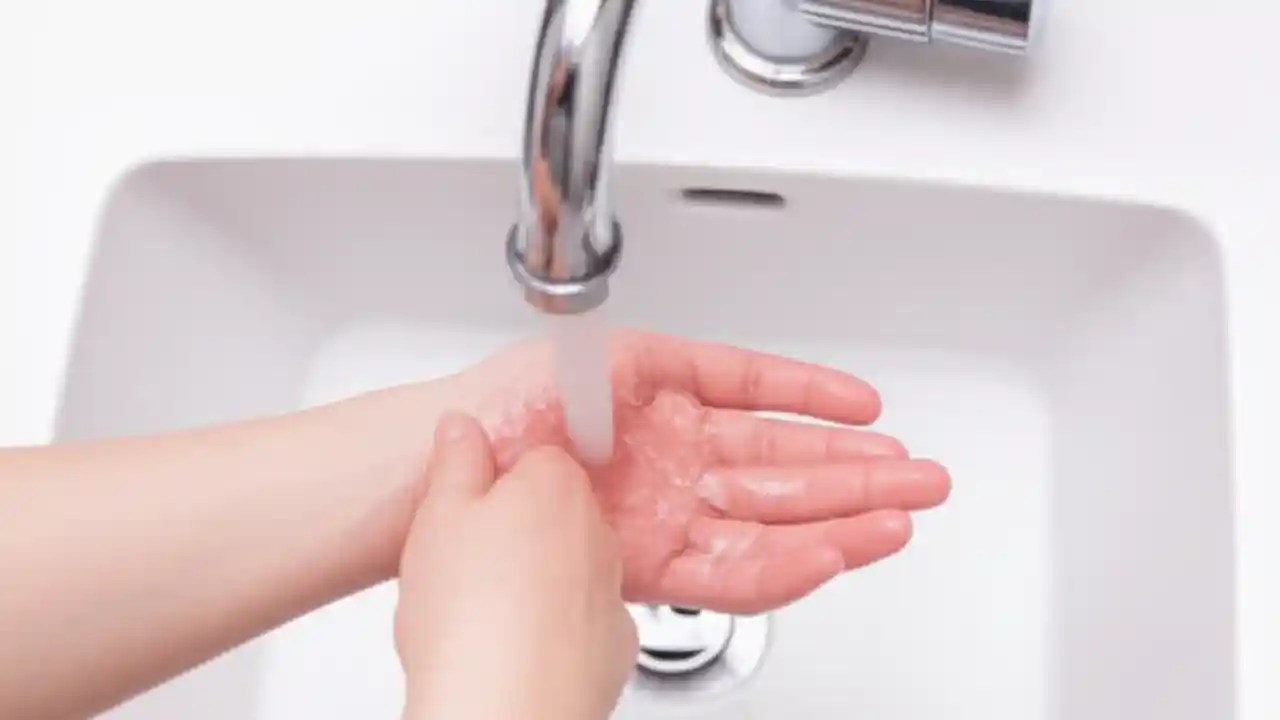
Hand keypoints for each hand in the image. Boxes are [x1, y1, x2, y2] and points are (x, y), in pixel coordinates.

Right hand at [395, 413, 636, 719]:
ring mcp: (611, 589)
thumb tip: (462, 427)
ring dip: (536, 581)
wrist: (506, 709)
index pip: (533, 458)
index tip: (463, 508)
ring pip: (569, 568)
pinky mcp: (616, 644)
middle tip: (463, 564)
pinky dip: (555, 629)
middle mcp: (597, 531)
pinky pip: (582, 620)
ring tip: (481, 615)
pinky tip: (514, 647)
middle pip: (554, 513)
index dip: (492, 484)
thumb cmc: (469, 614)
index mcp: (555, 485)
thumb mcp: (437, 515)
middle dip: (514, 532)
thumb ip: (455, 461)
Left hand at [452, 330, 951, 613]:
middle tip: (923, 477)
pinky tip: (834, 555)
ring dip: (842, 518)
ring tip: (903, 519)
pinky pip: (730, 568)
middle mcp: (677, 457)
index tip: (866, 406)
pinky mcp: (654, 562)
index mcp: (666, 400)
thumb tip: (708, 367)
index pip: (756, 394)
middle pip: (783, 464)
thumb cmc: (503, 407)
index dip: (813, 397)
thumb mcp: (587, 360)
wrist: (445, 475)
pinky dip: (785, 563)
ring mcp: (670, 511)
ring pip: (773, 519)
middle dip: (857, 470)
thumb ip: (655, 363)